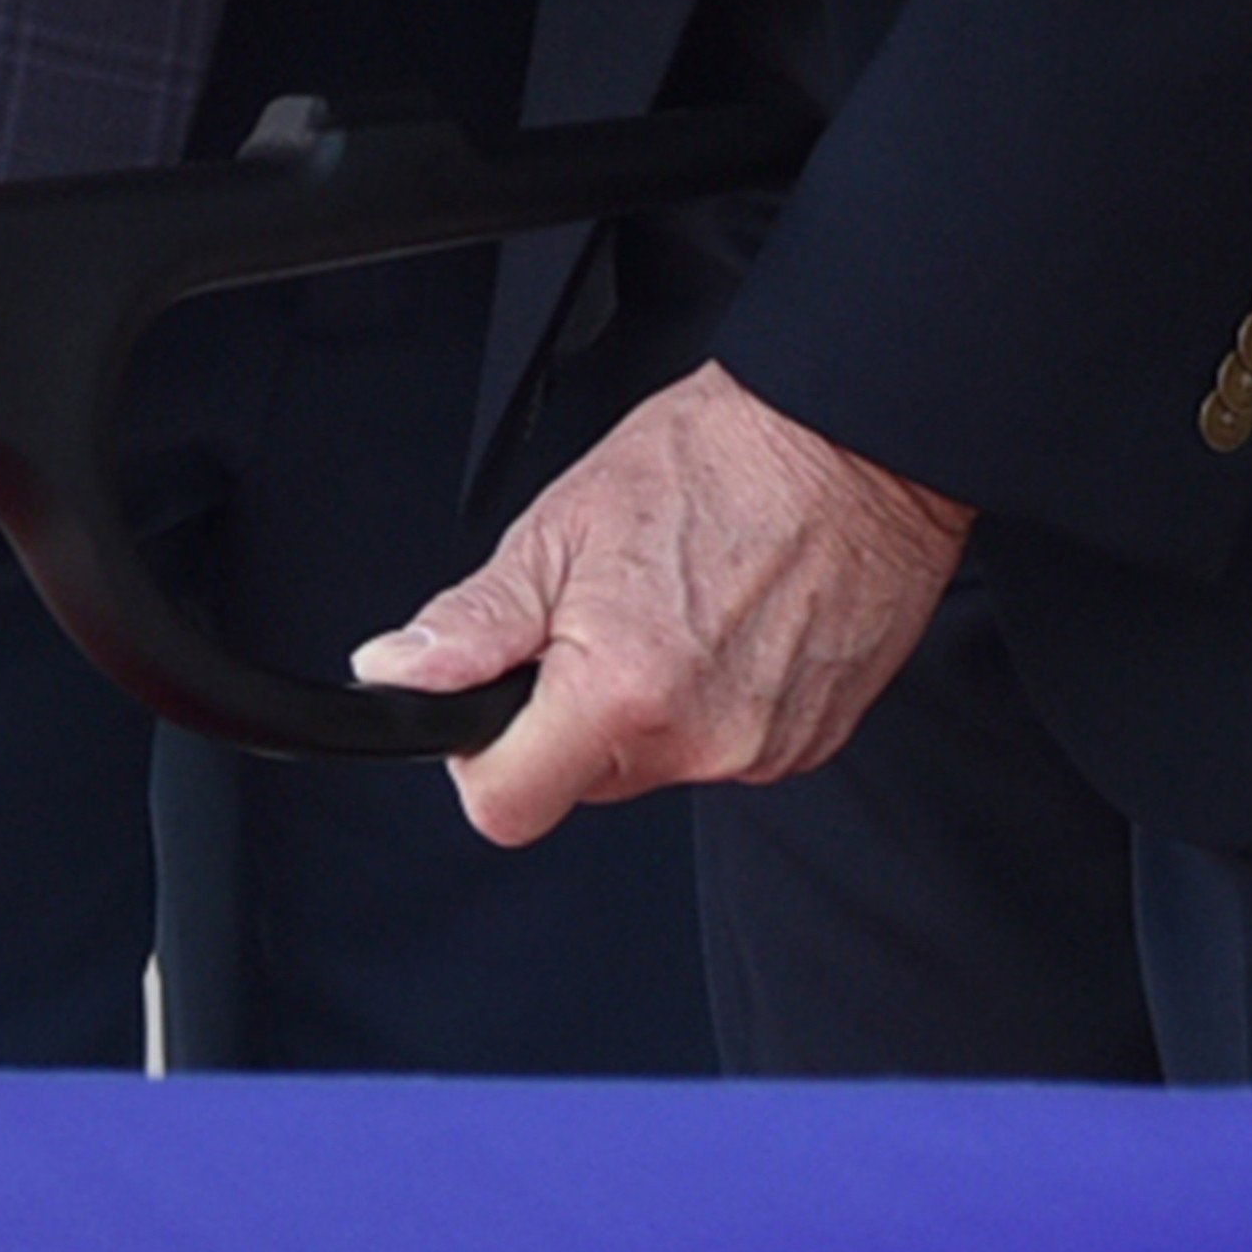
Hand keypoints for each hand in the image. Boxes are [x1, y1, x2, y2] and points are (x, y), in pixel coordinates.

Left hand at [355, 364, 975, 848]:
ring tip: (684, 605)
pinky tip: (737, 622)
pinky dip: (719, 699)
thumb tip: (395, 672)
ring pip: (659, 762)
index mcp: (620, 693)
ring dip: (652, 705)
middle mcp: (698, 739)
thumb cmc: (721, 461)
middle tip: (607, 619)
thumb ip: (471, 623)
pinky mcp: (811, 742)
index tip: (495, 712)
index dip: (483, 763)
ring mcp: (763, 749)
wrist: (855, 440)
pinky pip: (729, 746)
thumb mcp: (562, 525)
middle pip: (584, 784)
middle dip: (574, 716)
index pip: (505, 811)